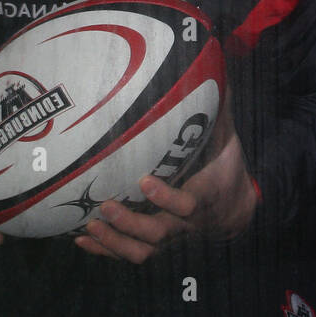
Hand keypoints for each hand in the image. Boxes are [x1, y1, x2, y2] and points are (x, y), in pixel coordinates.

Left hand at [75, 101, 258, 262]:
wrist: (234, 208)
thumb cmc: (224, 166)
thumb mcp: (226, 138)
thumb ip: (216, 109)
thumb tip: (209, 63)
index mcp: (205, 196)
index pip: (188, 205)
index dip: (166, 199)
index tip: (145, 180)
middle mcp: (186, 223)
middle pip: (158, 233)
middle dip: (130, 222)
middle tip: (105, 204)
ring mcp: (170, 236)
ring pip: (143, 250)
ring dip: (115, 241)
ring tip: (89, 225)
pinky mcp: (156, 243)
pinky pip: (130, 254)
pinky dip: (106, 249)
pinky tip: (81, 238)